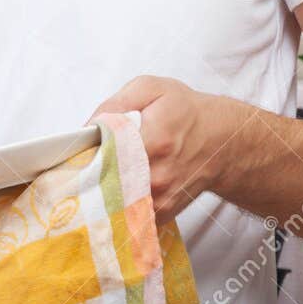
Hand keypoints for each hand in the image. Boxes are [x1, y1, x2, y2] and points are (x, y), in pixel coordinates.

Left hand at [88, 75, 236, 223]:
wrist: (222, 142)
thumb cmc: (186, 112)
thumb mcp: (151, 89)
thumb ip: (115, 104)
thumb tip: (88, 126)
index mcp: (155, 141)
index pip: (106, 152)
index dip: (87, 150)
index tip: (80, 147)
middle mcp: (158, 176)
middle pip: (106, 180)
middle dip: (90, 170)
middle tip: (86, 159)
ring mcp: (161, 199)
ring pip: (115, 200)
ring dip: (104, 187)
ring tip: (104, 169)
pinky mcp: (162, 214)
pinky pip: (129, 211)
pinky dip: (120, 199)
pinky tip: (122, 183)